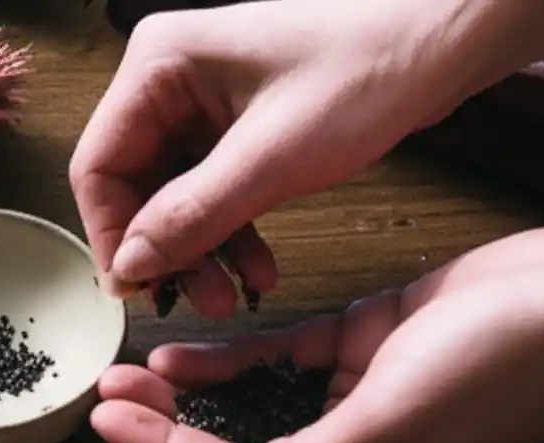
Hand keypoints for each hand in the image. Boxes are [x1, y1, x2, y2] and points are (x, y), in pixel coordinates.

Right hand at [69, 0, 543, 315]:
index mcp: (158, 66)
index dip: (111, 234)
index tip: (136, 288)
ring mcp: (201, 104)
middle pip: (133, 185)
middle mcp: (169, 81)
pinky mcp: (235, 126)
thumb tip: (131, 264)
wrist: (444, 41)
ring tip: (231, 295)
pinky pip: (210, 192)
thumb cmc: (368, 69)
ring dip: (200, 250)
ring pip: (172, 196)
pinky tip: (258, 269)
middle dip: (165, 248)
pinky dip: (229, 233)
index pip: (99, 165)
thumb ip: (193, 214)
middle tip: (194, 299)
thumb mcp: (273, 156)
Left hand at [90, 228, 543, 442]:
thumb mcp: (395, 427)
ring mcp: (349, 397)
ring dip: (189, 391)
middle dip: (164, 426)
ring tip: (131, 371)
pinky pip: (278, 359)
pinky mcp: (358, 346)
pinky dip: (231, 358)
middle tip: (108, 392)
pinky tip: (184, 353)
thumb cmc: (500, 368)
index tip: (107, 422)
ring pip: (247, 402)